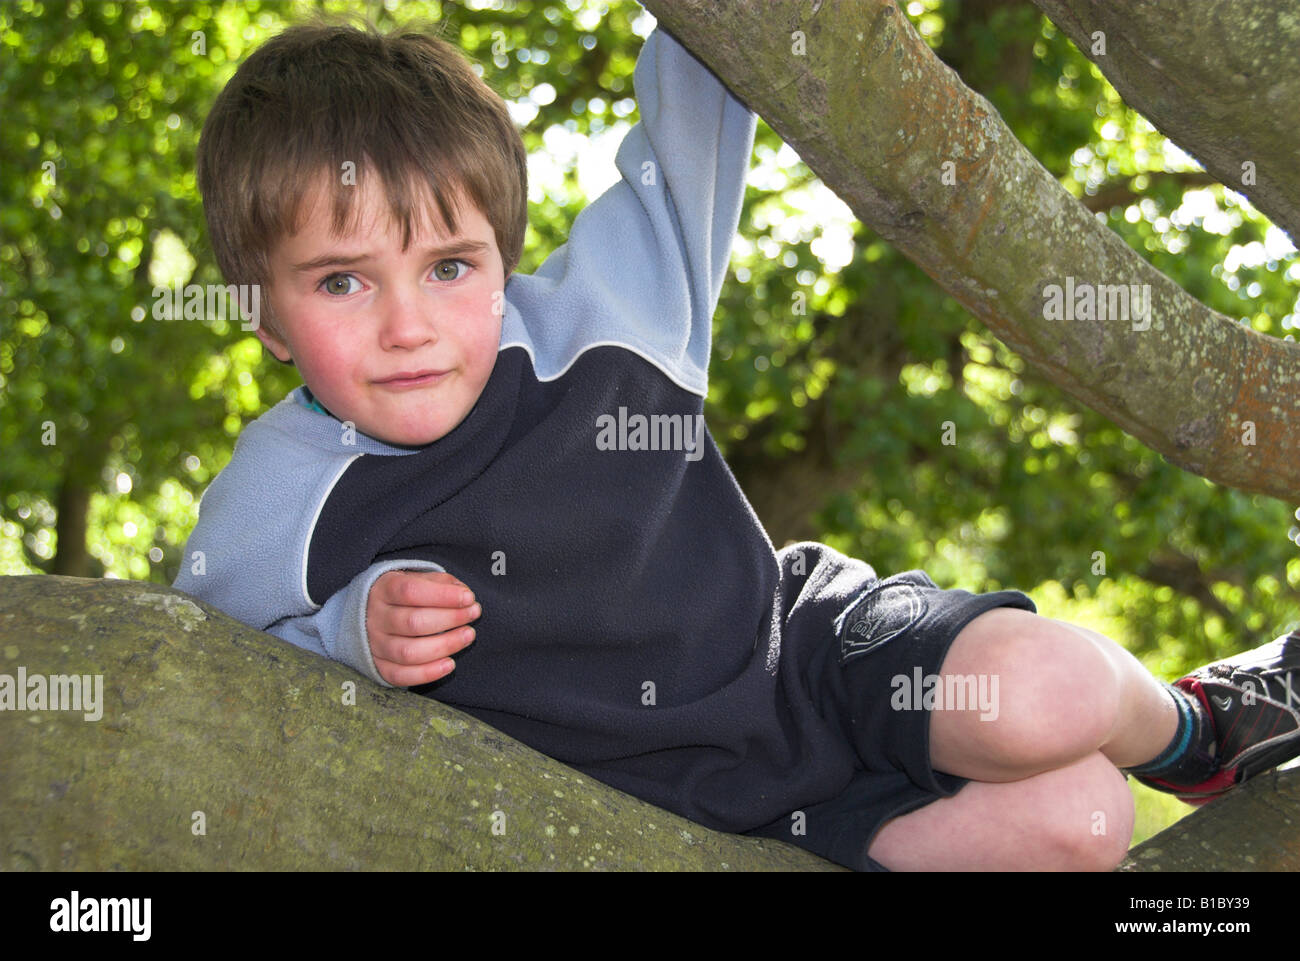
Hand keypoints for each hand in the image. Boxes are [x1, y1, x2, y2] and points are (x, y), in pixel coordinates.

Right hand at [366, 570, 479, 685]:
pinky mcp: (379, 667)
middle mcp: (375, 618)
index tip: (469, 598)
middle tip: (473, 614)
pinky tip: (450, 664)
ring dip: (445, 646)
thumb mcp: (418, 579)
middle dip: (450, 619)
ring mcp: (375, 645)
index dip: (443, 595)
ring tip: (468, 636)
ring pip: (409, 652)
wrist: (369, 616)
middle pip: (413, 623)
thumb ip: (442, 583)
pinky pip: (401, 676)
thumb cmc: (404, 596)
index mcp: (384, 589)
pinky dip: (428, 673)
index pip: (411, 591)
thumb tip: (464, 594)